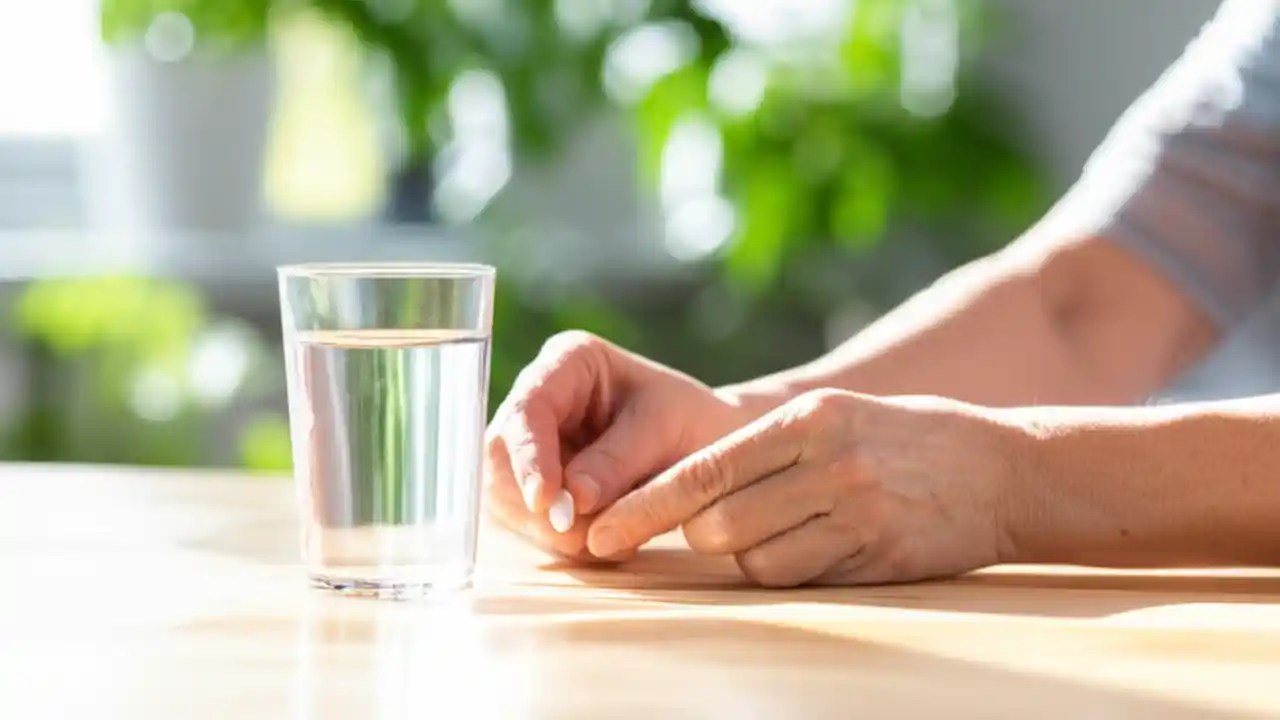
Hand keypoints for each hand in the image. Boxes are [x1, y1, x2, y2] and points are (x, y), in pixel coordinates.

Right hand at [485, 331, 754, 560]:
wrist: (711, 447)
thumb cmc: (693, 422)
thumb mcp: (666, 432)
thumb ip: (618, 462)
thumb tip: (572, 500)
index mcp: (568, 362)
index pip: (528, 409)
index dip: (529, 457)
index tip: (546, 501)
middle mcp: (539, 399)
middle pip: (501, 457)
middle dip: (537, 505)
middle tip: (585, 538)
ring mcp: (531, 445)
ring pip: (506, 497)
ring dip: (551, 531)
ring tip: (613, 538)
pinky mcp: (535, 485)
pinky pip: (528, 524)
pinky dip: (562, 542)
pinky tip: (606, 540)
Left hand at [585, 389, 1022, 585]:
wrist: (1000, 468)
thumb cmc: (899, 440)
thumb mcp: (833, 417)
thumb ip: (765, 448)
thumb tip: (686, 494)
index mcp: (806, 419)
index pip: (702, 472)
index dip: (642, 508)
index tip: (600, 533)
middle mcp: (826, 463)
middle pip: (718, 524)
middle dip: (697, 536)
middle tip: (707, 531)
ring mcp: (856, 512)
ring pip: (754, 558)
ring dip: (748, 556)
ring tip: (785, 529)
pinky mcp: (879, 555)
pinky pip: (801, 578)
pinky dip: (790, 572)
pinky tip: (819, 546)